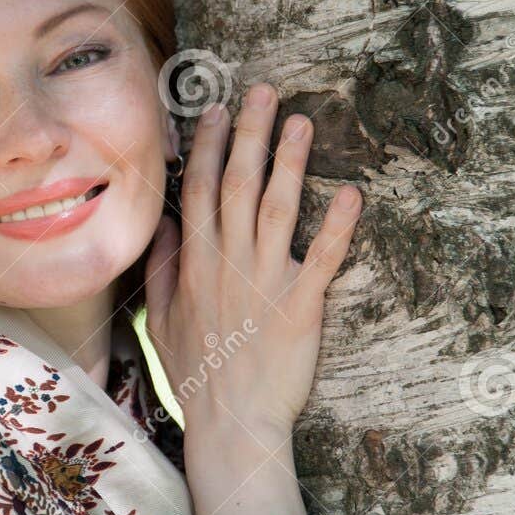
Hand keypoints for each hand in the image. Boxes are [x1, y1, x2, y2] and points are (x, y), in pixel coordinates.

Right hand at [143, 82, 362, 451]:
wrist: (231, 424)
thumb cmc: (196, 374)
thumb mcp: (161, 319)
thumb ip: (161, 268)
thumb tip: (165, 224)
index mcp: (195, 264)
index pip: (199, 191)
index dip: (208, 147)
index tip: (216, 111)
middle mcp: (228, 263)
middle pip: (238, 184)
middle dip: (250, 134)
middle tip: (264, 91)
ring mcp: (266, 282)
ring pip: (278, 209)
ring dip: (290, 162)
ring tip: (302, 122)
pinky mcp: (302, 306)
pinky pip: (324, 258)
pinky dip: (338, 226)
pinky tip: (352, 193)